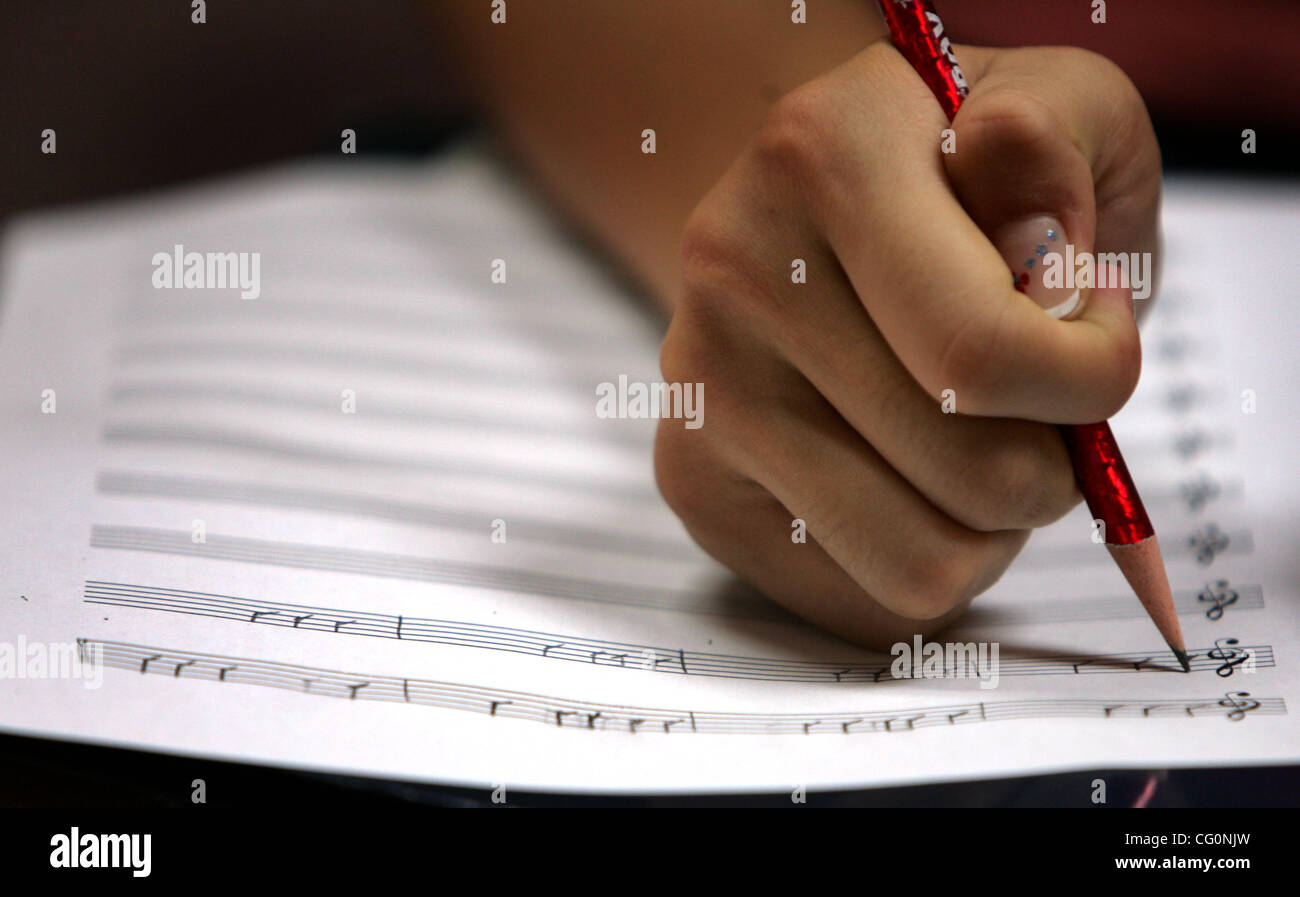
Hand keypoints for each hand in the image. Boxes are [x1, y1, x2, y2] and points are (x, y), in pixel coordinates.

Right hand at [655, 43, 1160, 647]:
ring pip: (921, 566)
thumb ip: (1058, 146)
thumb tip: (1036, 243)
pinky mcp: (693, 485)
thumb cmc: (956, 173)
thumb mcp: (1051, 105)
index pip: (986, 354)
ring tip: (969, 443)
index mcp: (822, 158)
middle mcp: (734, 274)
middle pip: (973, 478)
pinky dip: (924, 561)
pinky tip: (907, 477)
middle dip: (1053, 461)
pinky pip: (867, 604)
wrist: (813, 212)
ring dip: (989, 526)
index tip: (1091, 335)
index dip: (1090, 377)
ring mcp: (702, 393)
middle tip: (1031, 403)